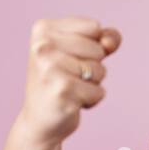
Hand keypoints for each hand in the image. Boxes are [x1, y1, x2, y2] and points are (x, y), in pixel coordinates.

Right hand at [17, 16, 120, 146]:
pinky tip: (70, 103)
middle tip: (67, 78)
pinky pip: (99, 92)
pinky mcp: (62, 91)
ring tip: (69, 90)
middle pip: (99, 50)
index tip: (68, 59)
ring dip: (91, 84)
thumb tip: (110, 43)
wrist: (38, 121)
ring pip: (100, 71)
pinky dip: (91, 100)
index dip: (91, 47)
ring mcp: (50, 69)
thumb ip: (103, 39)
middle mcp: (43, 46)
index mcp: (43, 29)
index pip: (94, 28)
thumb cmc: (60, 82)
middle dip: (92, 67)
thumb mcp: (80, 53)